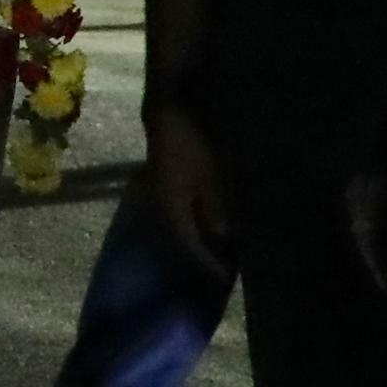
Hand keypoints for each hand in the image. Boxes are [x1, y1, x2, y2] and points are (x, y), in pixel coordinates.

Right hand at [147, 106, 229, 267]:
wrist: (167, 109)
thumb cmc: (190, 141)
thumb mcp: (208, 173)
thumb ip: (214, 205)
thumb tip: (222, 235)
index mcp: (171, 204)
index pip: (188, 242)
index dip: (205, 261)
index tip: (222, 278)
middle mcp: (163, 201)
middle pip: (182, 235)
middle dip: (202, 253)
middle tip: (223, 268)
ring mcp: (164, 189)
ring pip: (183, 222)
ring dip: (199, 237)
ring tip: (220, 249)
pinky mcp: (169, 180)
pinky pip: (184, 209)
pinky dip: (198, 221)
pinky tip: (212, 221)